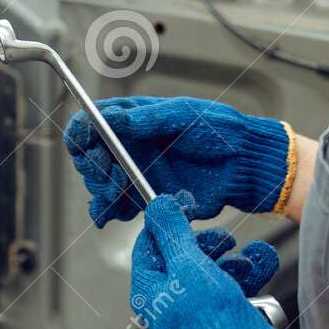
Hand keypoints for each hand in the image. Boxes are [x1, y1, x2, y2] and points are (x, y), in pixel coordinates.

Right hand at [64, 97, 295, 227]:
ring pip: (100, 184)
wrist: (245, 166)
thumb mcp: (183, 115)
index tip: (87, 144)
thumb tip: (108, 117)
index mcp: (136, 118)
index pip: (93, 122)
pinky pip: (118, 207)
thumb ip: (145, 119)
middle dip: (93, 167)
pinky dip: (109, 211)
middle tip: (110, 175)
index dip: (82, 132)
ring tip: (116, 193)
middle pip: (90, 156)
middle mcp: (131, 145)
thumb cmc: (222, 131)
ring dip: (100, 191)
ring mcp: (138, 172)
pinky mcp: (147, 196)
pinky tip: (112, 213)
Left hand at [131, 195, 293, 328]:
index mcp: (150, 293)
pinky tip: (261, 270)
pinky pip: (227, 298)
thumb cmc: (211, 324)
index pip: (148, 247)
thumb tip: (158, 207)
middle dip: (206, 246)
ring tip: (249, 258)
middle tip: (223, 239)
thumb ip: (173, 234)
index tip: (185, 205)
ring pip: (209, 279)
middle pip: (181, 262)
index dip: (167, 222)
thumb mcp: (189, 266)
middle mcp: (167, 309)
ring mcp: (192, 322)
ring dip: (231, 263)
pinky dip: (245, 281)